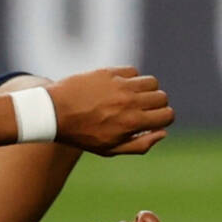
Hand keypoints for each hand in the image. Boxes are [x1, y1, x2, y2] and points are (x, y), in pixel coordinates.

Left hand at [43, 69, 173, 155]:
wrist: (53, 113)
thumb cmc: (81, 134)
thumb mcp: (109, 149)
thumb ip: (140, 144)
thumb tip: (162, 132)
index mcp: (132, 123)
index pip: (168, 115)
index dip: (163, 119)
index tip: (153, 120)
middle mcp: (130, 102)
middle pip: (162, 97)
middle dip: (156, 105)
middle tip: (142, 110)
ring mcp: (120, 85)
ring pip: (152, 82)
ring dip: (147, 90)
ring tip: (132, 96)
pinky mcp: (110, 72)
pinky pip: (134, 71)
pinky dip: (130, 79)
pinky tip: (118, 87)